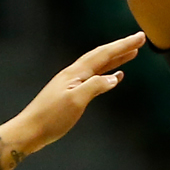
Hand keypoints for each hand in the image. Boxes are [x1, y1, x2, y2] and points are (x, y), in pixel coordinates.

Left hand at [10, 32, 145, 152]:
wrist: (29, 131)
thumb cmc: (50, 118)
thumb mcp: (75, 101)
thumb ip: (95, 86)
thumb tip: (114, 77)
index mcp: (75, 73)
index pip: (104, 54)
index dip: (123, 45)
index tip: (140, 38)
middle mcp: (74, 74)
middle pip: (102, 55)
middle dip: (121, 47)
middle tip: (140, 40)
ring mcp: (72, 83)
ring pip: (99, 65)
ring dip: (116, 58)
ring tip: (131, 54)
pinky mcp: (71, 93)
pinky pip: (94, 77)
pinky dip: (107, 73)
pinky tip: (115, 77)